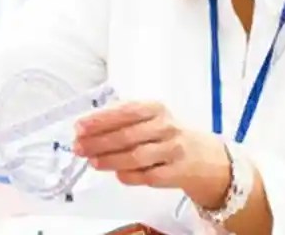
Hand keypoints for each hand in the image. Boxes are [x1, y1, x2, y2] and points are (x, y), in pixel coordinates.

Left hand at [72, 101, 230, 207]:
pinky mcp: (176, 173)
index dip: (100, 120)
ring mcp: (173, 151)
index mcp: (156, 109)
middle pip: (127, 135)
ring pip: (136, 157)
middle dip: (98, 142)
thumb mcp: (149, 118)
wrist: (205, 157)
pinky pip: (147, 176)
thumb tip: (87, 128)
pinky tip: (116, 173)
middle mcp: (166, 127)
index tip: (79, 127)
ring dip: (109, 160)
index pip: (125, 111)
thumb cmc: (167, 135)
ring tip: (92, 161)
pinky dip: (128, 175)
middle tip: (79, 147)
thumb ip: (121, 119)